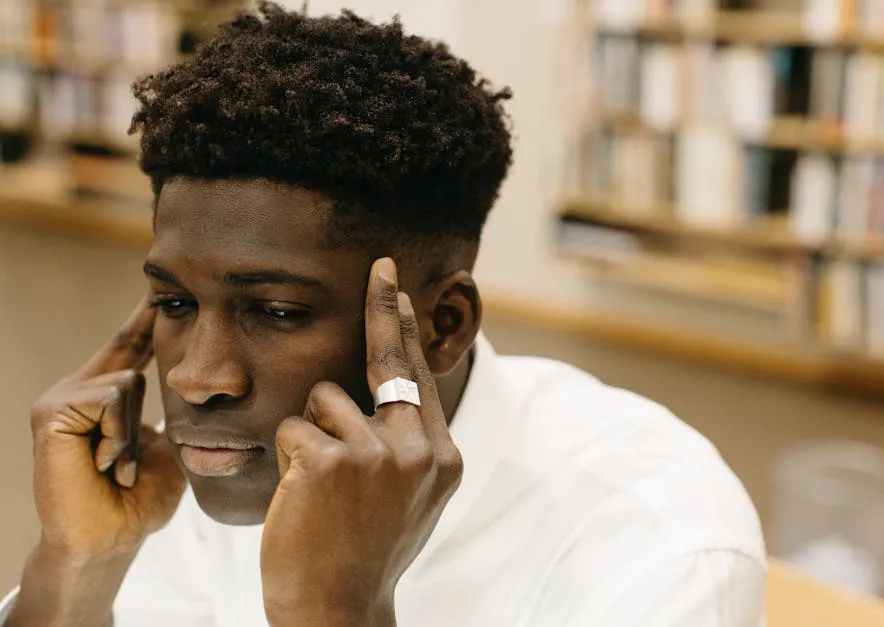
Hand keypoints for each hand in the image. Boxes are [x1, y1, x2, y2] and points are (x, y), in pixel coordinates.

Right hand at [29, 298, 186, 558]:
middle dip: (145, 360)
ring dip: (133, 432)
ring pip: (127, 381)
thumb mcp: (167, 446)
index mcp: (107, 396)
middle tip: (134, 417)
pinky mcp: (51, 411)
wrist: (109, 538)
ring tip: (118, 466)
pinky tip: (106, 463)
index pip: (130, 344)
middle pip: (129, 349)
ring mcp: (61, 397)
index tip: (162, 286)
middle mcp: (80, 388)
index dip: (146, 316)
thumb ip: (171, 413)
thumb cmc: (139, 499)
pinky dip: (119, 434)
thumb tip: (190, 384)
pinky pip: (111, 398)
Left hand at [260, 258, 463, 626]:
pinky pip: (291, 428)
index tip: (398, 287)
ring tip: (316, 488)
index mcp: (441, 457)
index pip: (419, 377)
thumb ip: (406, 443)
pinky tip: (297, 497)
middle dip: (380, 310)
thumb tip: (388, 386)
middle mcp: (417, 450)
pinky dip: (284, 457)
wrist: (338, 609)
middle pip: (386, 362)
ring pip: (321, 400)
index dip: (406, 328)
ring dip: (309, 434)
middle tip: (380, 265)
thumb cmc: (365, 550)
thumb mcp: (407, 496)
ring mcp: (375, 454)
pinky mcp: (327, 461)